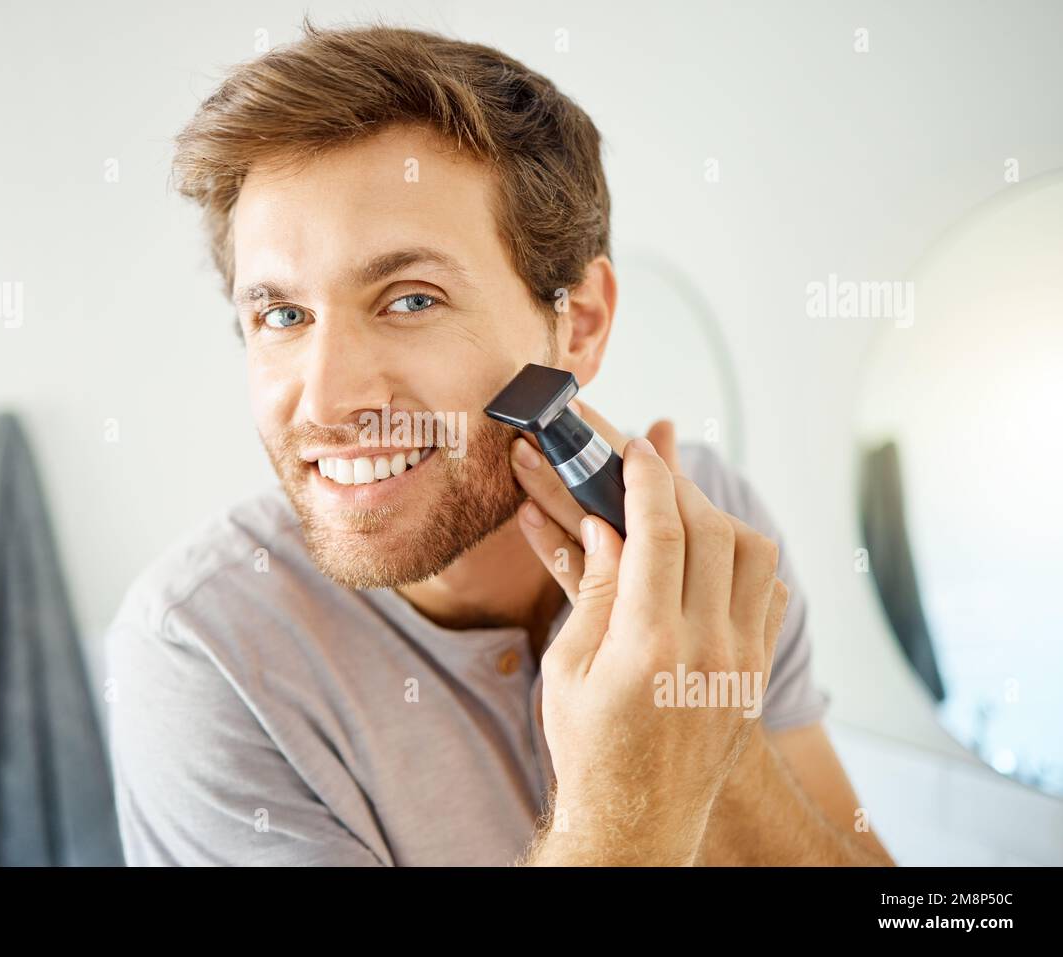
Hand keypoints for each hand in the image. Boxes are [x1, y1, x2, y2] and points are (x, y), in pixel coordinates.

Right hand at [511, 402, 789, 864]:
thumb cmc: (589, 748)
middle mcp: (708, 647)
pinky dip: (743, 561)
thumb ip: (593, 591)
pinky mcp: (756, 673)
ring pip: (754, 554)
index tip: (637, 445)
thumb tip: (605, 526)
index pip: (661, 531)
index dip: (648, 477)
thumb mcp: (567, 668)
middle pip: (711, 530)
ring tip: (679, 507)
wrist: (639, 823)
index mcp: (649, 644)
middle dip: (678, 484)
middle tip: (652, 461)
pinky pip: (769, 594)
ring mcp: (742, 661)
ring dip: (717, 518)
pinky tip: (710, 557)